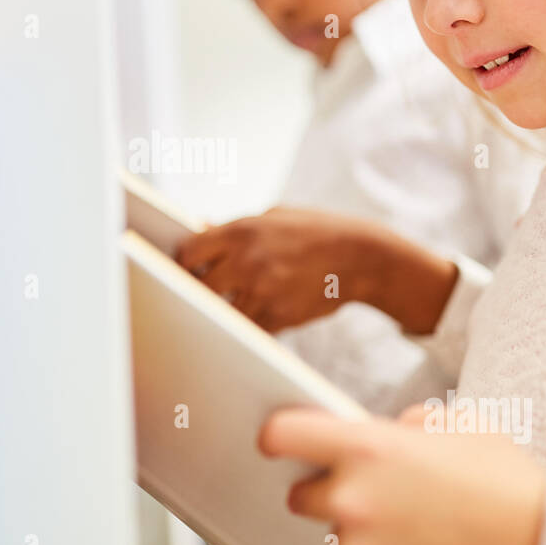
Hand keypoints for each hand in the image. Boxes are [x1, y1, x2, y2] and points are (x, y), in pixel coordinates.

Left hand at [174, 206, 374, 331]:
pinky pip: (250, 327)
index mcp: (242, 231)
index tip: (187, 268)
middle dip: (201, 289)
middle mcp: (248, 261)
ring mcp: (263, 291)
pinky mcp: (280, 316)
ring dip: (226, 309)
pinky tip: (260, 310)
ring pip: (223, 311)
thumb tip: (200, 228)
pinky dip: (250, 323)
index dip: (185, 262)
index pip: (190, 251)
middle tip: (207, 290)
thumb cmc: (315, 231)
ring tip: (238, 300)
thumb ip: (235, 227)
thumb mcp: (274, 217)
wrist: (360, 257)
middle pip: (201, 287)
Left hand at [258, 405, 545, 544]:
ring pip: (336, 536)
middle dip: (326, 491)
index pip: (283, 434)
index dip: (280, 434)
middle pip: (300, 495)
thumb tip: (383, 429)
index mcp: (367, 447)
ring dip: (359, 531)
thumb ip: (404, 422)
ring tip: (414, 525)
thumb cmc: (504, 481)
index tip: (281, 439)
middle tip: (371, 492)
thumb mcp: (456, 424)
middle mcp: (354, 499)